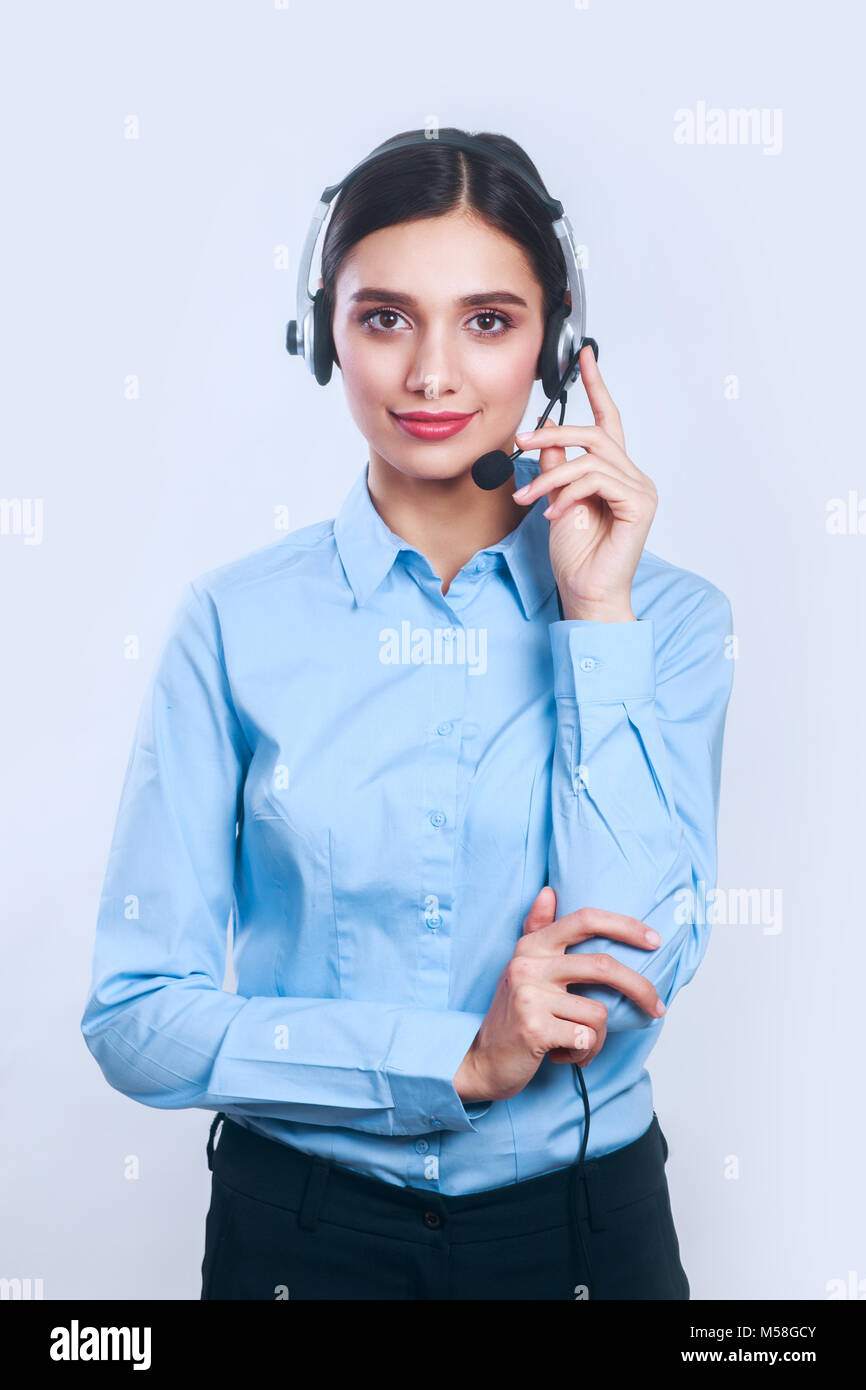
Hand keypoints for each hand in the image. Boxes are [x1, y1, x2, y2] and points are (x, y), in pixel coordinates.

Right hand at [453, 885, 664, 1102]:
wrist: (480, 1059)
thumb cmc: (512, 1014)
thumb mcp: (521, 967)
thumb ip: (537, 929)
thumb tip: (548, 891)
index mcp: (531, 946)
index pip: (585, 919)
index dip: (625, 925)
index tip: (654, 939)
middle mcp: (529, 965)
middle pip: (604, 966)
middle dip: (640, 988)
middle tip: (657, 1008)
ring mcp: (530, 996)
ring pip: (598, 1012)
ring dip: (596, 1038)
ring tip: (574, 1043)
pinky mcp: (534, 1028)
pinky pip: (586, 1039)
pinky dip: (582, 1053)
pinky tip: (561, 1054)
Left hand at [510, 344, 657, 621]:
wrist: (585, 592)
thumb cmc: (575, 555)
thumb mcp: (555, 500)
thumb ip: (556, 465)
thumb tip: (545, 432)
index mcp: (614, 473)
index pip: (607, 420)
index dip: (596, 386)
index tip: (585, 356)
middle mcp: (632, 477)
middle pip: (595, 434)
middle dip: (554, 435)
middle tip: (521, 444)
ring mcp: (639, 490)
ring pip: (590, 458)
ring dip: (550, 476)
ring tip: (528, 498)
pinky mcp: (639, 505)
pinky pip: (597, 480)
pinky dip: (568, 493)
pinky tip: (554, 513)